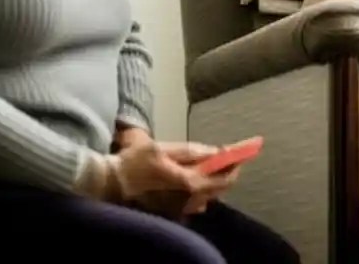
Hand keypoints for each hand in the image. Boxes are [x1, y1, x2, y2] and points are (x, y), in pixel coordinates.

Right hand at [114, 138, 239, 215]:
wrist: (112, 183)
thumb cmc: (136, 162)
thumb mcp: (163, 149)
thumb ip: (191, 151)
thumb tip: (216, 152)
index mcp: (189, 182)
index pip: (223, 178)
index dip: (236, 165)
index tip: (245, 152)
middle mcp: (189, 199)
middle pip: (220, 188)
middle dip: (229, 171)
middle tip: (232, 157)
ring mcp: (182, 207)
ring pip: (210, 194)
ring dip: (217, 180)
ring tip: (218, 165)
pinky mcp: (175, 210)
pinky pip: (197, 201)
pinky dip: (203, 189)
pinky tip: (199, 177)